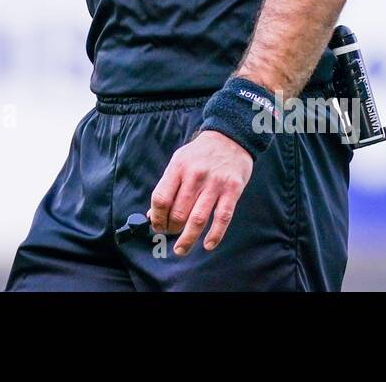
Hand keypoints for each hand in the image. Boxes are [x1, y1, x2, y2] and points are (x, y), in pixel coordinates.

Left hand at [148, 129, 253, 254]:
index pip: (161, 198)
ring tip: (181, 249)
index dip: (156, 217)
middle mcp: (195, 175)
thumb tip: (152, 214)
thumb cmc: (201, 153)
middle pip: (178, 212)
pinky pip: (222, 218)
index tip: (157, 226)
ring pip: (197, 219)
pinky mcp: (232, 190)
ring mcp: (215, 183)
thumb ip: (168, 186)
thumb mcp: (179, 162)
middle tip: (171, 235)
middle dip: (171, 229)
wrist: (231, 137)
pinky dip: (215, 235)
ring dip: (187, 239)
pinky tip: (207, 245)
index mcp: (178, 167)